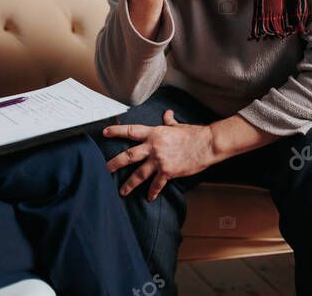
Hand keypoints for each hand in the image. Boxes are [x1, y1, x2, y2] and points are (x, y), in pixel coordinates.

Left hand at [103, 110, 221, 200]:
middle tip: (106, 168)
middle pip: (129, 155)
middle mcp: (153, 147)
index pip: (131, 131)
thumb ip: (169, 121)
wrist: (206, 145)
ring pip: (139, 174)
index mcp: (154, 133)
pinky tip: (149, 198)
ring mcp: (160, 160)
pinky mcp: (168, 172)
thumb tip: (167, 113)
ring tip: (122, 191)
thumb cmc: (193, 134)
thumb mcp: (177, 126)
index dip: (116, 131)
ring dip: (129, 184)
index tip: (105, 133)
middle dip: (115, 163)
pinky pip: (157, 184)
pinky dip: (152, 192)